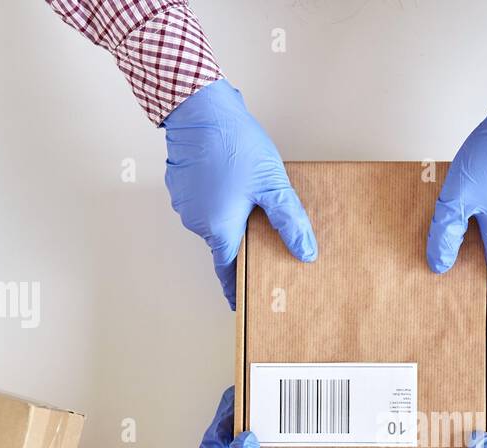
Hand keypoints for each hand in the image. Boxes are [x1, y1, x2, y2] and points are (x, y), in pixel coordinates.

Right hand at [163, 80, 316, 309]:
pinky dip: (219, 197)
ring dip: (232, 214)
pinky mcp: (181, 183)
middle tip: (265, 234)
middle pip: (224, 243)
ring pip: (214, 219)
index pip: (228, 271)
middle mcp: (197, 222)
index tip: (244, 302)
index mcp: (219, 229)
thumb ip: (290, 222)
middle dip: (244, 240)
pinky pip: (204, 201)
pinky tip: (236, 180)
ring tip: (254, 198)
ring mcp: (186, 202)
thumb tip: (305, 253)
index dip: (238, 288)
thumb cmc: (233, 142)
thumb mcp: (272, 185)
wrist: (197, 106)